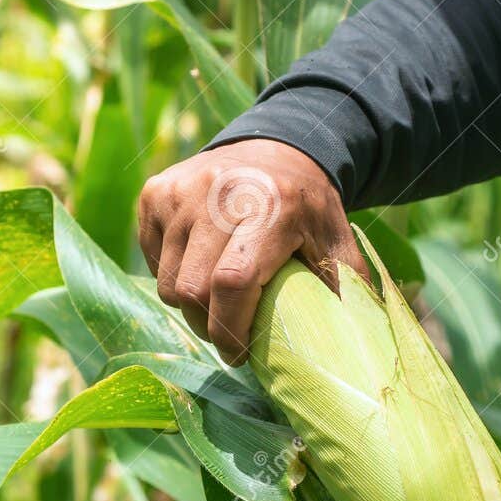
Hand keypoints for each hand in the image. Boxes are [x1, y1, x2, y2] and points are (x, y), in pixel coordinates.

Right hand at [138, 140, 366, 364]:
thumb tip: (348, 347)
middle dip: (209, 326)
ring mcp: (180, 191)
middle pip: (192, 291)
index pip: (231, 282)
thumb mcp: (338, 244)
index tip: (240, 354)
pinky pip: (152, 262)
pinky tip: (199, 263)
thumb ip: (347, 291)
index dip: (230, 330)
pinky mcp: (155, 193)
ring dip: (190, 305)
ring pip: (168, 283)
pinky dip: (173, 276)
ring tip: (217, 299)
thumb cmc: (308, 209)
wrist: (277, 147)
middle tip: (230, 331)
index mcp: (270, 207)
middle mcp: (217, 192)